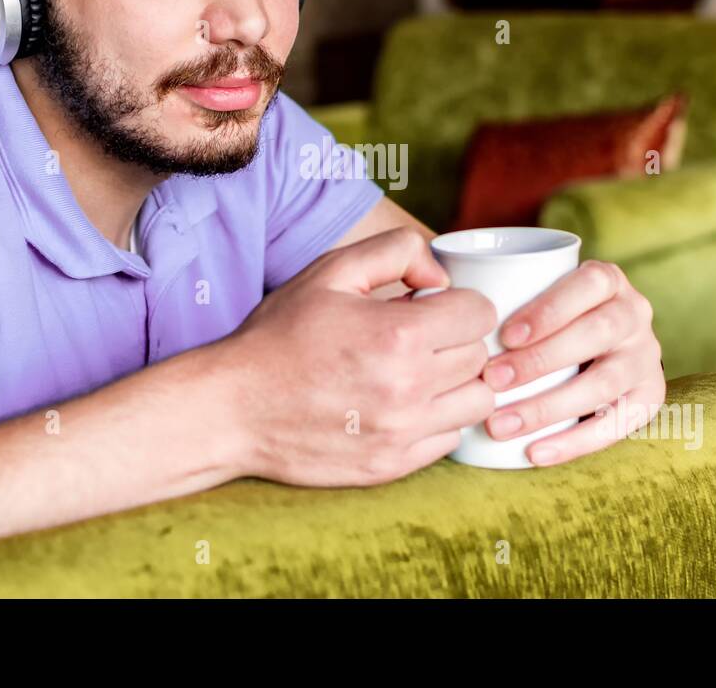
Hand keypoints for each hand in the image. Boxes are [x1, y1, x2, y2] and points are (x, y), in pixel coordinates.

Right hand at [221, 227, 497, 486]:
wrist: (234, 407)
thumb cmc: (281, 334)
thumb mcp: (331, 271)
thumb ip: (397, 251)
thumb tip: (442, 277)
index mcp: (399, 336)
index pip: (480, 314)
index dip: (460, 303)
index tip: (434, 307)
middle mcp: (409, 389)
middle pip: (481, 357)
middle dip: (457, 339)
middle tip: (420, 338)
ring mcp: (403, 433)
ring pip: (478, 402)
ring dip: (458, 383)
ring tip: (421, 372)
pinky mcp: (393, 465)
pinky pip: (450, 438)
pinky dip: (438, 420)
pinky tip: (404, 405)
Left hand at [479, 260, 664, 465]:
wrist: (598, 348)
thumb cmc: (544, 317)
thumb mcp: (533, 291)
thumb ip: (499, 290)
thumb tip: (431, 295)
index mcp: (608, 280)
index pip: (588, 285)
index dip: (550, 309)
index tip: (505, 335)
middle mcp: (635, 314)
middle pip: (597, 332)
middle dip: (541, 359)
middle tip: (491, 381)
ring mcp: (646, 357)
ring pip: (605, 382)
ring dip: (550, 406)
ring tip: (501, 425)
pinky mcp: (648, 397)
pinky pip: (618, 425)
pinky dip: (574, 442)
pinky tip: (535, 453)